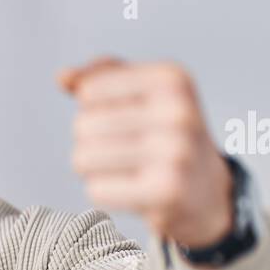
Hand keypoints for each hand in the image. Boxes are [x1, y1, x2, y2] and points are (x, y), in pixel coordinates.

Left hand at [58, 57, 232, 248]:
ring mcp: (175, 153)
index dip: (94, 109)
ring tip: (124, 170)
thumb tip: (62, 77)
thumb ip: (101, 76)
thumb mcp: (143, 94)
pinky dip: (104, 193)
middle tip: (124, 151)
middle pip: (83, 125)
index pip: (89, 91)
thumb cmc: (165, 135)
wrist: (207, 193)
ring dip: (94, 169)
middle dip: (90, 142)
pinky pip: (97, 190)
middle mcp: (179, 112)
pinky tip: (131, 191)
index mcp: (173, 79)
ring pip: (84, 158)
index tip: (126, 120)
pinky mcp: (166, 192)